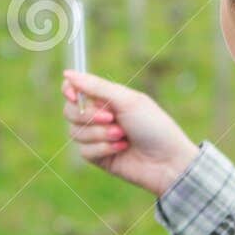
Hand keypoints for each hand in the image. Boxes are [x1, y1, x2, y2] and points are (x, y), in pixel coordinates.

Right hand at [63, 70, 200, 199]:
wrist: (167, 160)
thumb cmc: (153, 125)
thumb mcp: (127, 100)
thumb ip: (96, 87)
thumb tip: (67, 74)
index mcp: (106, 98)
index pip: (75, 89)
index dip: (69, 91)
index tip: (73, 96)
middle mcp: (99, 116)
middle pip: (69, 111)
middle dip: (89, 116)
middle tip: (112, 118)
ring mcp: (97, 137)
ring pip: (75, 132)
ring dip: (101, 134)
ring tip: (123, 136)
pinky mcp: (97, 157)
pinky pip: (85, 151)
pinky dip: (104, 149)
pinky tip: (122, 149)